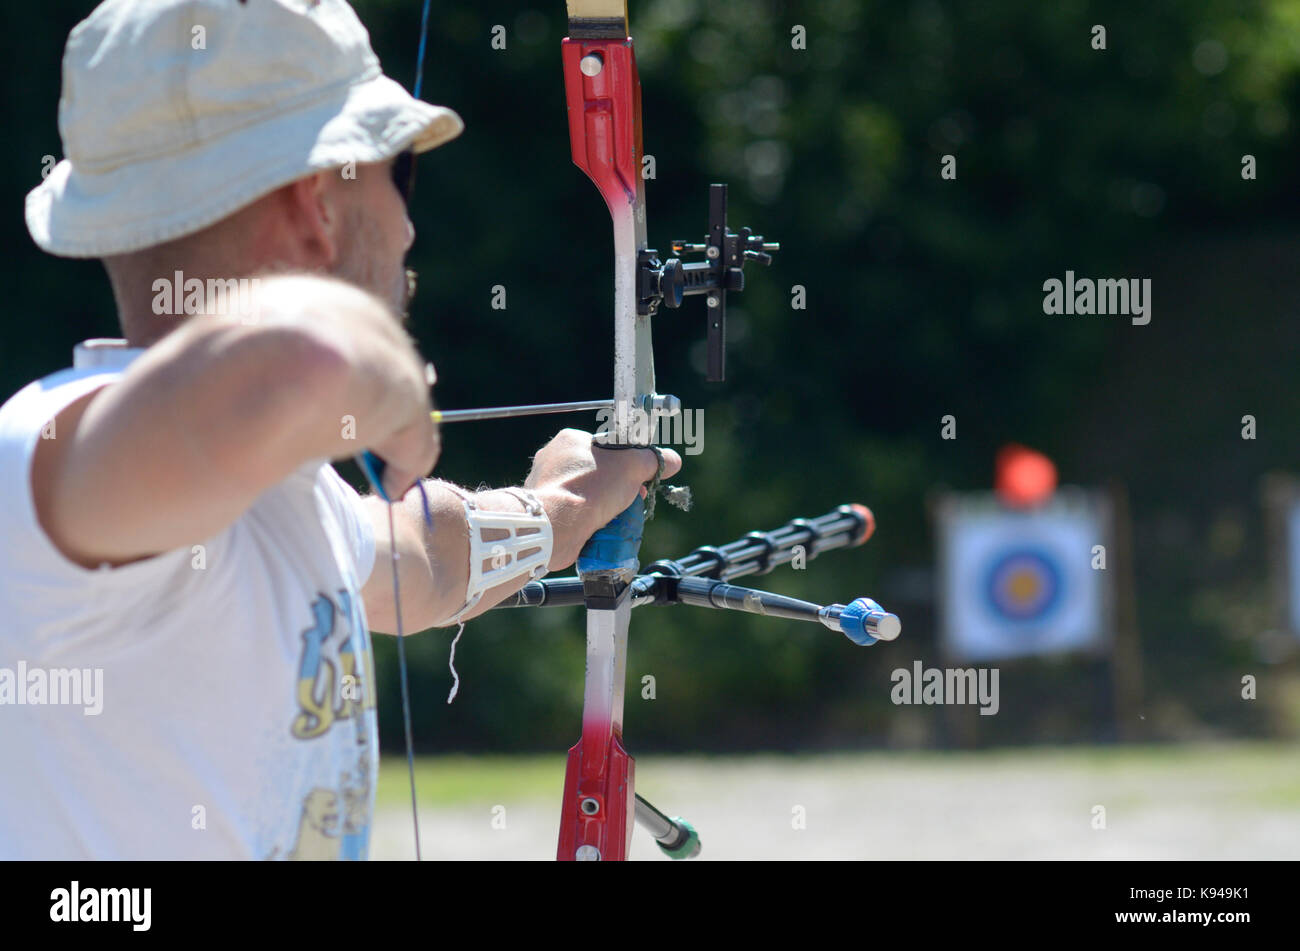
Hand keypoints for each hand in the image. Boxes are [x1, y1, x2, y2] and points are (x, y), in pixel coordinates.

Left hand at [524, 428, 682, 569]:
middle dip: (616, 488)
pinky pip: (572, 513)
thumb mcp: (632, 467)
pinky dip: (586, 521)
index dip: (626, 464)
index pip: (605, 448)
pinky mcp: (543, 512)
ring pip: (584, 494)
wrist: (556, 526)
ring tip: (614, 519)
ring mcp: (545, 486)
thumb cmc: (590, 489)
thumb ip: (653, 461)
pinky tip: (596, 529)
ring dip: (602, 506)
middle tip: (630, 502)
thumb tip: (672, 461)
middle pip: (595, 472)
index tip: (638, 480)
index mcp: (571, 439)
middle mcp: (553, 459)